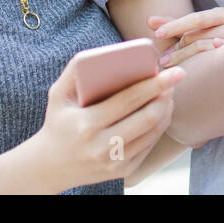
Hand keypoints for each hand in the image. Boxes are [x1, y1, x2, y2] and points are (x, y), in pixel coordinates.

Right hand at [35, 52, 185, 190]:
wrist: (49, 167)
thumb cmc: (57, 122)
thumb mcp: (57, 95)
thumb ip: (75, 69)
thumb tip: (104, 51)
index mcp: (86, 125)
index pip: (129, 100)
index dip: (155, 84)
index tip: (173, 71)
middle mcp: (102, 147)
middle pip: (148, 118)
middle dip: (166, 95)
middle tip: (174, 78)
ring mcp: (114, 162)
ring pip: (153, 132)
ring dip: (167, 109)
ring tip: (168, 92)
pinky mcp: (123, 172)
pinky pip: (149, 145)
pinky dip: (159, 126)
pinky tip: (161, 111)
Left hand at [148, 7, 223, 66]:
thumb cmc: (210, 47)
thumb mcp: (193, 33)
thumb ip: (173, 26)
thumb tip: (148, 19)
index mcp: (221, 14)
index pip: (194, 18)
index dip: (175, 25)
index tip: (157, 34)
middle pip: (197, 35)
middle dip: (178, 49)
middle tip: (163, 61)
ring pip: (204, 49)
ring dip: (185, 59)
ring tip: (172, 68)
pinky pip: (217, 60)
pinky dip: (209, 59)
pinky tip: (203, 61)